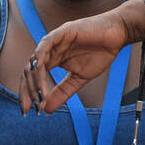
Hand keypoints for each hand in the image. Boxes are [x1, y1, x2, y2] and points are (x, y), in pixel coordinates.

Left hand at [19, 2, 140, 114]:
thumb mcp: (78, 78)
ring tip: (39, 97)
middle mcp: (48, 50)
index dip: (29, 94)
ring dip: (34, 80)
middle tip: (28, 108)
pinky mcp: (61, 32)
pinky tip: (39, 74)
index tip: (28, 111)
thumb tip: (47, 110)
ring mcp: (53, 40)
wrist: (117, 35)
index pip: (33, 78)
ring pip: (34, 61)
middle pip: (29, 71)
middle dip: (27, 90)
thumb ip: (62, 92)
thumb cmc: (99, 53)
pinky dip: (40, 60)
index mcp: (51, 60)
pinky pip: (45, 46)